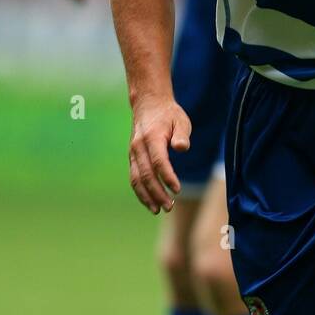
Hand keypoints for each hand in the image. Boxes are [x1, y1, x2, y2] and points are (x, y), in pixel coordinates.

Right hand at [128, 97, 191, 213]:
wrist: (148, 105)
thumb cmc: (169, 115)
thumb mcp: (181, 120)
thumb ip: (181, 134)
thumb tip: (181, 148)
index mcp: (152, 137)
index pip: (158, 161)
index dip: (167, 177)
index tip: (177, 189)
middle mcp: (139, 146)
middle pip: (146, 174)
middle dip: (157, 193)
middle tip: (169, 207)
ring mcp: (133, 153)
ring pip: (136, 179)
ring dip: (146, 196)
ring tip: (158, 210)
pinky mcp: (133, 158)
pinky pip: (134, 178)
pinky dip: (140, 192)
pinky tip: (150, 203)